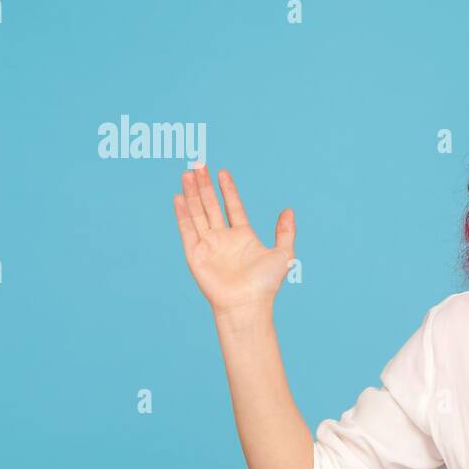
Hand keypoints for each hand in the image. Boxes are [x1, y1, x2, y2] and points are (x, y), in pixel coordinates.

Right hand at [172, 166, 294, 315]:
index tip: (222, 171)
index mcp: (243, 236)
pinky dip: (182, 213)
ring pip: (197, 213)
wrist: (247, 303)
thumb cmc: (266, 284)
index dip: (228, 189)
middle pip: (211, 205)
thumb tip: (289, 210)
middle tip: (198, 164)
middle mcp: (224, 238)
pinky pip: (187, 230)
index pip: (233, 206)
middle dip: (205, 185)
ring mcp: (208, 245)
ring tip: (187, 173)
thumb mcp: (284, 254)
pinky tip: (179, 197)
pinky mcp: (195, 254)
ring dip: (192, 193)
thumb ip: (285, 232)